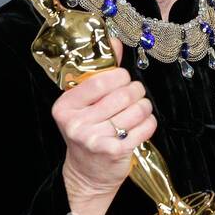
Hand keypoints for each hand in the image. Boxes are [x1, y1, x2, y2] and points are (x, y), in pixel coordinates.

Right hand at [52, 36, 155, 200]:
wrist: (88, 173)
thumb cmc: (89, 132)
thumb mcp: (85, 105)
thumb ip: (99, 73)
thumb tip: (113, 41)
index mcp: (65, 106)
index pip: (100, 81)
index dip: (119, 77)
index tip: (122, 80)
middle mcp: (76, 123)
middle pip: (123, 94)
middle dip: (135, 92)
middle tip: (134, 96)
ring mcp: (94, 138)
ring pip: (137, 109)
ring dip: (144, 108)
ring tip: (137, 112)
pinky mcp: (114, 151)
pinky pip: (145, 126)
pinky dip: (149, 123)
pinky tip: (141, 126)